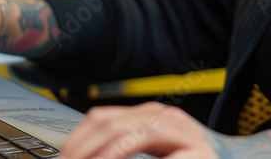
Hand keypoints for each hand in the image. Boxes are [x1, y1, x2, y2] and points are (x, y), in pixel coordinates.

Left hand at [60, 102, 218, 158]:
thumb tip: (82, 155)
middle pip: (109, 123)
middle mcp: (166, 117)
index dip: (75, 141)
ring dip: (101, 156)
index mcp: (152, 116)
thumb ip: (126, 149)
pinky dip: (126, 158)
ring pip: (128, 134)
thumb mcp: (157, 154)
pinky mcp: (195, 150)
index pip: (101, 118)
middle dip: (81, 150)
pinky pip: (157, 151)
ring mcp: (182, 131)